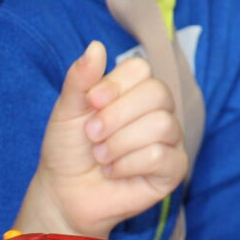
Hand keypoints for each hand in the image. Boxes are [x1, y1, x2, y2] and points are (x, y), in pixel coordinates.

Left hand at [16, 42, 186, 238]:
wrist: (65, 193)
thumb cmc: (69, 149)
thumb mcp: (67, 110)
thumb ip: (80, 79)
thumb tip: (95, 46)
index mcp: (136, 90)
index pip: (142, 69)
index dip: (115, 85)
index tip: (91, 103)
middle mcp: (159, 110)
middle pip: (157, 93)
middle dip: (116, 117)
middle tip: (92, 135)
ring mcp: (171, 139)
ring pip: (160, 125)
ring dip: (119, 144)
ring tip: (101, 157)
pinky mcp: (174, 168)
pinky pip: (160, 156)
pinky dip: (127, 165)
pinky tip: (114, 172)